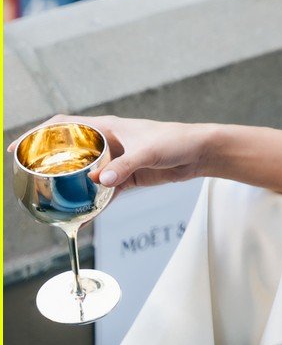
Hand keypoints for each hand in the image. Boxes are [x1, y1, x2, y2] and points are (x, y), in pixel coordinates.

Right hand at [9, 113, 206, 191]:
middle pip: (69, 152)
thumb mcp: (149, 151)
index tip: (18, 148)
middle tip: (28, 180)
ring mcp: (115, 161)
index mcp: (107, 127)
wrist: (199, 152)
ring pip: (83, 173)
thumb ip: (125, 165)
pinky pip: (102, 191)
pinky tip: (81, 218)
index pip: (64, 126)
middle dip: (48, 164)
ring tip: (50, 202)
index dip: (39, 134)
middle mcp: (107, 142)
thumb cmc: (176, 140)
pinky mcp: (126, 177)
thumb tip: (101, 181)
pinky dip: (92, 204)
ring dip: (68, 187)